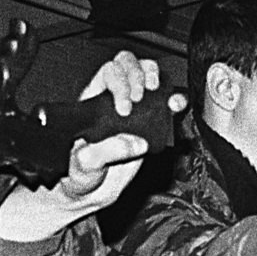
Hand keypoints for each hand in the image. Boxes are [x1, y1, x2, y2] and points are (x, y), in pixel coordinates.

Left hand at [50, 51, 177, 209]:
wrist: (91, 191)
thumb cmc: (79, 173)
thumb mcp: (85, 164)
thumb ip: (105, 152)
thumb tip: (134, 143)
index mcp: (92, 102)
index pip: (108, 74)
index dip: (119, 83)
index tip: (124, 108)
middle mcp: (113, 99)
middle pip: (127, 64)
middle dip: (137, 75)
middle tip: (139, 98)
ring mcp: (134, 110)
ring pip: (147, 74)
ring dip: (156, 79)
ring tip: (160, 96)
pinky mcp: (151, 124)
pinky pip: (167, 102)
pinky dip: (175, 99)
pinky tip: (176, 105)